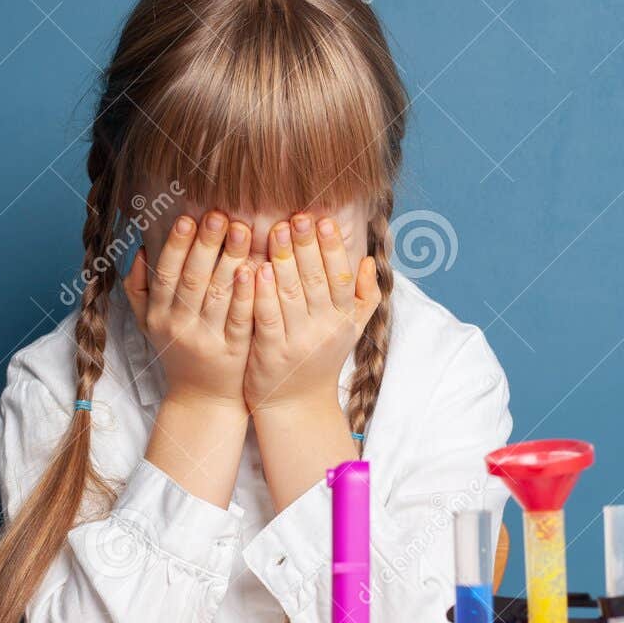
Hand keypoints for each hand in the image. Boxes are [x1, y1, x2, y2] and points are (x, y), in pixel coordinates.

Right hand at [123, 211, 254, 411]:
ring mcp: (206, 340)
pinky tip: (254, 270)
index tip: (187, 218)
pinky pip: (240, 319)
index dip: (175, 246)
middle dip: (205, 245)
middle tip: (219, 215)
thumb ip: (139, 289)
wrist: (201, 399)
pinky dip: (246, 294)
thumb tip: (140, 250)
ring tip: (242, 230)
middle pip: (192, 280)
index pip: (165, 274)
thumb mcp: (149, 323)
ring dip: (229, 260)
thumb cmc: (178, 352)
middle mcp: (179, 327)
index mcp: (158, 315)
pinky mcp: (233, 351)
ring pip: (217, 296)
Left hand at [244, 213, 379, 414]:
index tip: (323, 220)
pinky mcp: (271, 353)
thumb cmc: (320, 360)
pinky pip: (267, 318)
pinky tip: (255, 269)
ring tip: (275, 231)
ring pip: (291, 295)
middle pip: (316, 281)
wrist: (297, 406)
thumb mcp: (350, 331)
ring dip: (284, 261)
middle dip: (306, 246)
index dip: (332, 248)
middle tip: (296, 216)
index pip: (340, 277)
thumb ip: (363, 296)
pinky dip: (262, 293)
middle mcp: (325, 330)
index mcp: (344, 320)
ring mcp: (298, 342)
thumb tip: (368, 260)